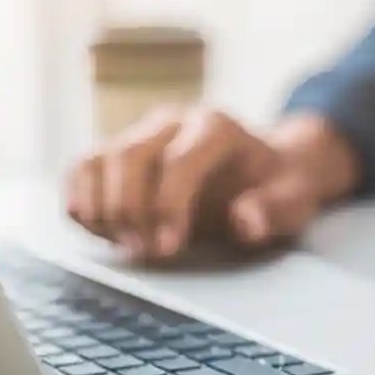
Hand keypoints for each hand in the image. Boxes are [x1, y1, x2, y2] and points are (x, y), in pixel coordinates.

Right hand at [66, 108, 360, 260]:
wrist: (265, 166)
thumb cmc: (277, 185)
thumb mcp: (294, 198)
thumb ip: (275, 209)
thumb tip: (245, 221)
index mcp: (216, 127)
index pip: (180, 159)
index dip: (168, 205)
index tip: (168, 247)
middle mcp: (172, 121)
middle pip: (130, 156)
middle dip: (130, 210)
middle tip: (144, 253)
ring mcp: (141, 133)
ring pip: (98, 160)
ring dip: (101, 209)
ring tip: (125, 246)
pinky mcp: (119, 152)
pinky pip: (82, 168)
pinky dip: (80, 201)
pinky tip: (100, 231)